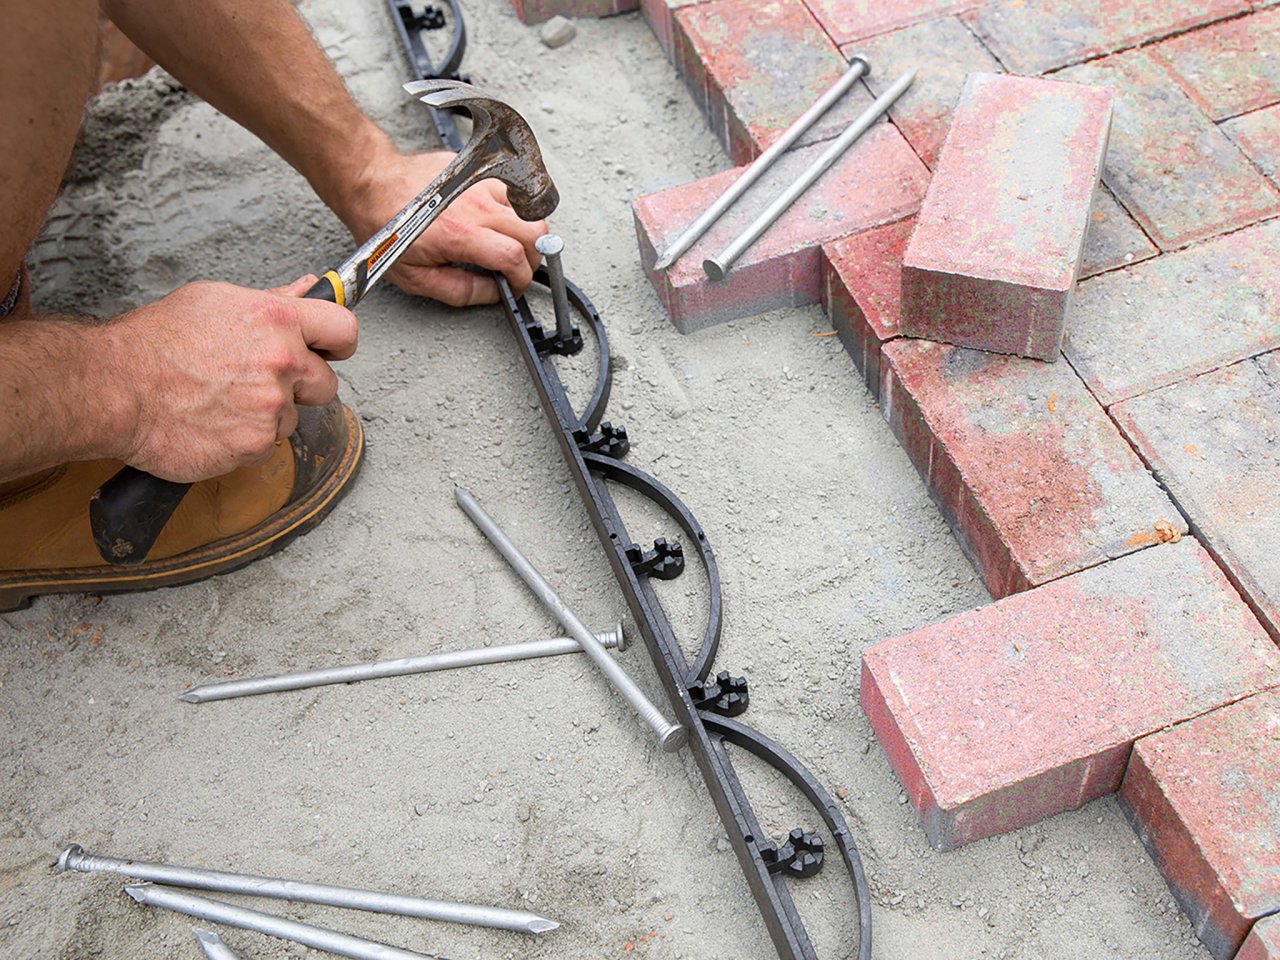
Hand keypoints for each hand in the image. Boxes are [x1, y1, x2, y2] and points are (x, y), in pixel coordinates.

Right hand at [111, 276, 356, 481]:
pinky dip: (245, 441)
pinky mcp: (256, 444)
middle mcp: (282, 361)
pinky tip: (214, 423)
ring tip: (221, 401)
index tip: (331, 350)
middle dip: (300, 386)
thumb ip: (274, 300)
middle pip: (326, 384)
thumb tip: (310, 288)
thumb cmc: (156, 343)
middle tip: (258, 381)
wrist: (116, 387)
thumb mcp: (215, 301)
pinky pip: (266, 446)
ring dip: (267, 415)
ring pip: (292, 418)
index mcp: (276, 319)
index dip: (339, 343)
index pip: (344, 329)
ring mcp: (271, 405)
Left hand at [336, 148, 547, 306]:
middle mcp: (475, 205)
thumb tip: (492, 293)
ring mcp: (480, 184)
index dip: (521, 278)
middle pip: (534, 232)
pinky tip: (493, 222)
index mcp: (460, 234)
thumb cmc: (385, 227)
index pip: (513, 257)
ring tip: (506, 245)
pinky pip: (511, 194)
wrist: (371, 182)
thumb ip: (459, 290)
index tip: (514, 286)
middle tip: (518, 268)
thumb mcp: (414, 276)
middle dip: (533, 257)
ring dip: (524, 233)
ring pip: (527, 211)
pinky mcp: (479, 172)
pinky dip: (512, 212)